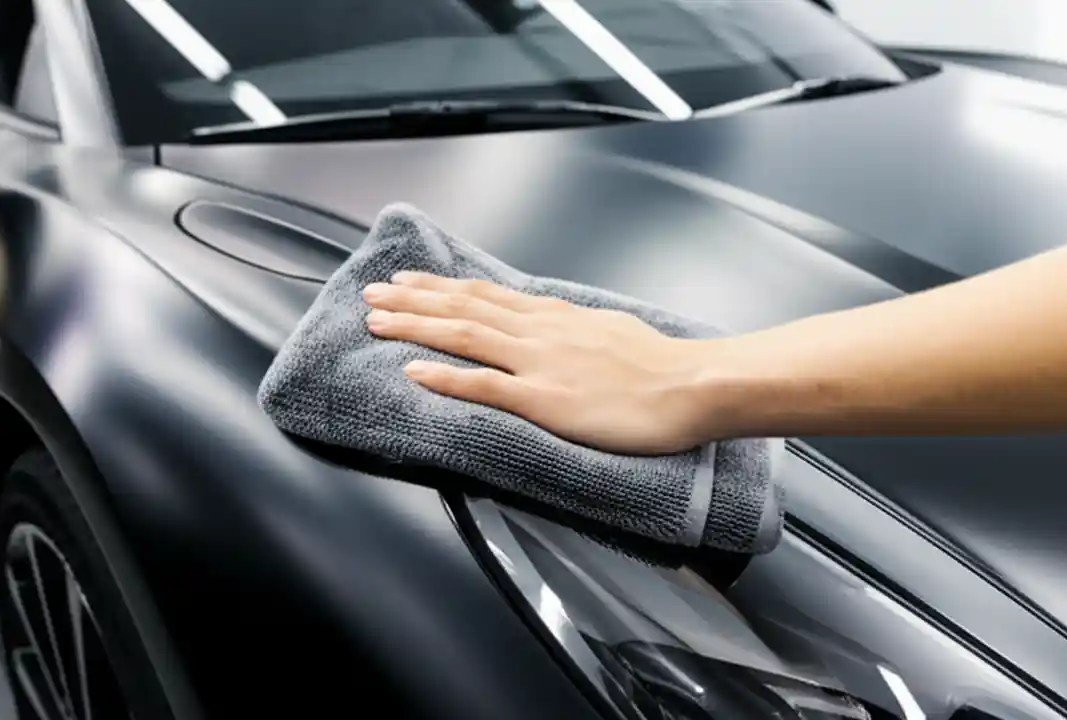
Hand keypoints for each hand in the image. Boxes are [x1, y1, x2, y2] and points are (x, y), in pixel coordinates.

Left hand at [362, 272, 726, 454]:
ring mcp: (539, 364)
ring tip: (378, 322)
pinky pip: (485, 386)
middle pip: (463, 308)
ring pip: (464, 336)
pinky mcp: (545, 401)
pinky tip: (414, 372)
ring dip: (416, 327)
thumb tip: (553, 325)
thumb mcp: (610, 329)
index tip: (409, 280)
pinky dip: (445, 378)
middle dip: (412, 301)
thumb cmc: (661, 366)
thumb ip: (572, 328)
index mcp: (554, 317)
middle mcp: (539, 332)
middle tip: (373, 294)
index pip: (485, 294)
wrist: (693, 385)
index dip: (441, 287)